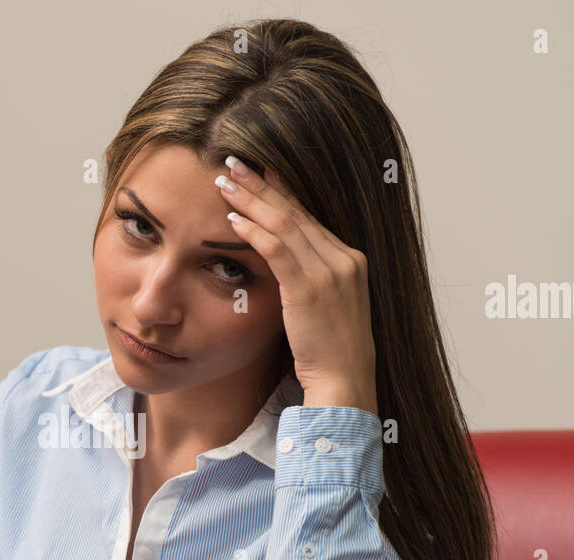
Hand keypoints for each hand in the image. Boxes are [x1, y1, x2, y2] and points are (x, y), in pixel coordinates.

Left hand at [216, 157, 377, 415]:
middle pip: (295, 212)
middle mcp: (343, 259)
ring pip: (284, 223)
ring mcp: (329, 272)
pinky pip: (276, 249)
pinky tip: (232, 219)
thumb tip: (284, 268)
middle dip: (261, 186)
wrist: (345, 382)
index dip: (280, 193)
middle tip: (233, 163)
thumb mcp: (326, 309)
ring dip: (250, 200)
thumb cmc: (331, 353)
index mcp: (349, 261)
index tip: (258, 173)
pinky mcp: (309, 288)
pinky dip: (253, 231)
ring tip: (223, 182)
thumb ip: (310, 282)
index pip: (309, 217)